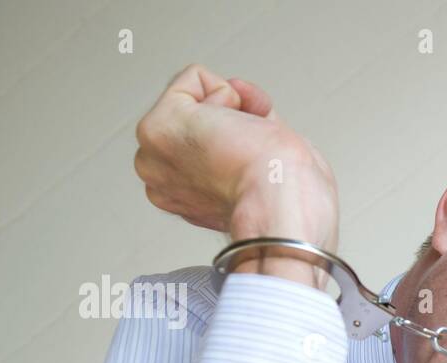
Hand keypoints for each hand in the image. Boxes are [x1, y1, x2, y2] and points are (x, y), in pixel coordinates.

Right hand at [133, 64, 339, 286]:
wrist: (283, 200)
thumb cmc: (290, 197)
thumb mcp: (272, 163)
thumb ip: (247, 132)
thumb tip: (239, 94)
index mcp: (191, 198)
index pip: (211, 141)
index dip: (246, 133)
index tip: (260, 153)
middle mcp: (166, 180)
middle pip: (199, 118)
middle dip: (236, 118)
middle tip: (255, 148)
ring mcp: (156, 155)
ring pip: (194, 97)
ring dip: (233, 109)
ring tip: (245, 143)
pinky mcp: (156, 128)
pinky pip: (193, 78)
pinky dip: (227, 93)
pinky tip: (235, 126)